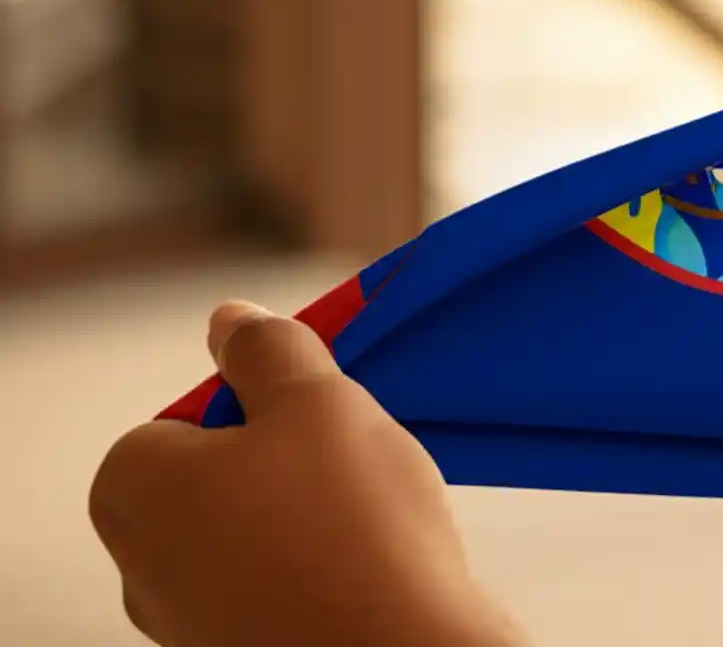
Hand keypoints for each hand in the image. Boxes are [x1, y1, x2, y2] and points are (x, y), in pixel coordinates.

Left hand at [89, 302, 525, 646]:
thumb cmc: (353, 526)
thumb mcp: (315, 400)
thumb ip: (267, 349)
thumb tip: (231, 320)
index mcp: (135, 485)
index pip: (190, 413)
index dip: (261, 403)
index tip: (317, 412)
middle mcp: (142, 563)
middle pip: (222, 475)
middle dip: (288, 460)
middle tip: (349, 458)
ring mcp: (189, 621)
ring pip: (257, 533)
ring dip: (312, 515)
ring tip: (371, 517)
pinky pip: (282, 587)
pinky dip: (322, 570)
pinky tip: (371, 565)